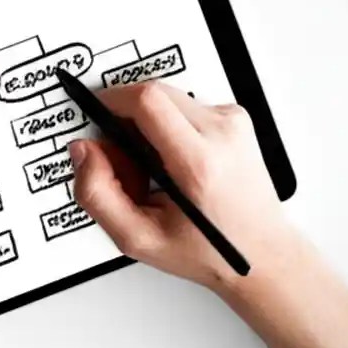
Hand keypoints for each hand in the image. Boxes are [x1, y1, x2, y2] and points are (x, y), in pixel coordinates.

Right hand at [69, 82, 294, 292]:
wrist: (263, 253)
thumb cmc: (211, 251)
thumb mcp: (140, 238)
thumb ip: (98, 194)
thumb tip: (84, 152)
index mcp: (199, 162)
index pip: (148, 100)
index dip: (112, 100)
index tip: (96, 114)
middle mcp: (222, 133)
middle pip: (154, 94)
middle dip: (126, 120)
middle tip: (125, 163)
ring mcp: (233, 122)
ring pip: (169, 99)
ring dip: (148, 126)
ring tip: (153, 172)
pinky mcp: (236, 119)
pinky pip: (186, 107)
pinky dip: (170, 129)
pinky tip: (174, 164)